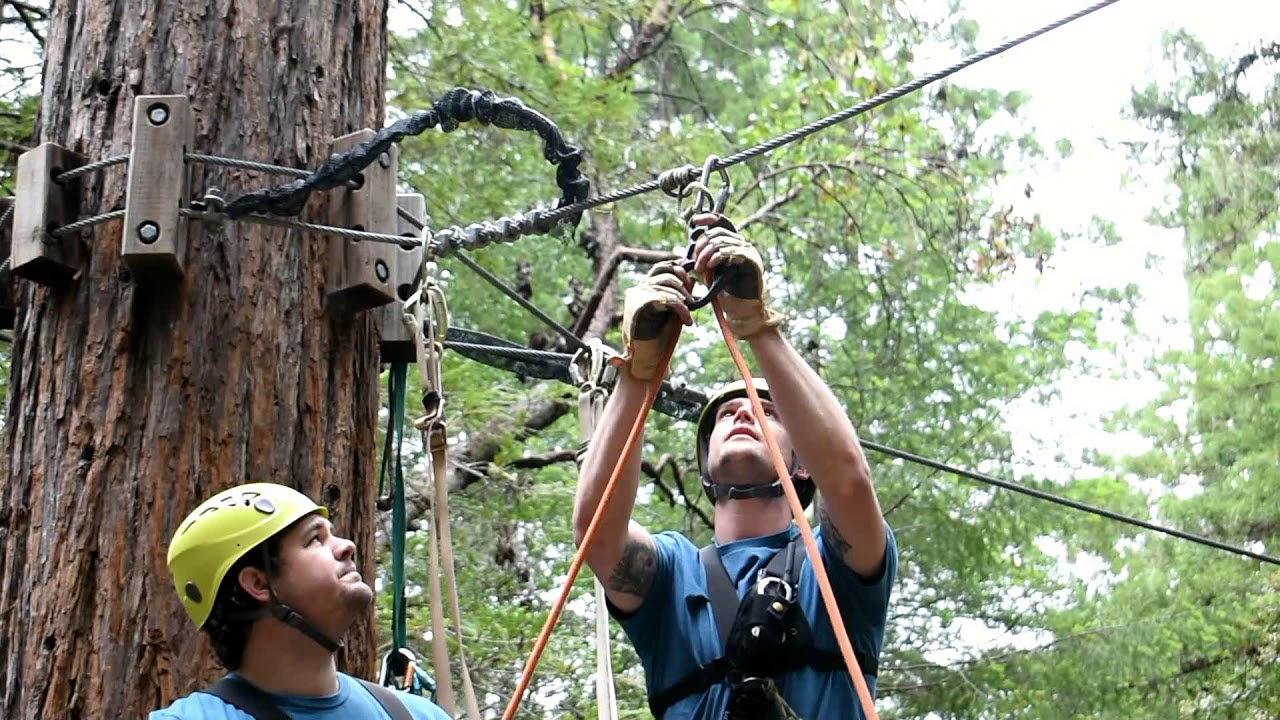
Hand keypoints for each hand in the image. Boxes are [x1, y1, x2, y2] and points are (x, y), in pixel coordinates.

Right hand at [620, 261, 693, 378]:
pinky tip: (687, 321)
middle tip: (691, 299)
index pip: (660, 267)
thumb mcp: (669, 312)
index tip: (689, 274)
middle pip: (665, 272)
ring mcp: (637, 296)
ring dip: (683, 298)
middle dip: (682, 282)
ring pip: (668, 284)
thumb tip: (692, 280)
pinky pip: (668, 299)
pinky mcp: (640, 306)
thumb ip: (677, 295)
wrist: (643, 360)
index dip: (676, 267)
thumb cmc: (657, 339)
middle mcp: (637, 290)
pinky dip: (681, 309)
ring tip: (688, 314)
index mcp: (641, 289)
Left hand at [688, 213, 783, 337]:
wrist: (741, 307)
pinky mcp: (751, 260)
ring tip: (700, 269)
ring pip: (721, 242)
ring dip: (705, 255)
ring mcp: (748, 251)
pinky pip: (731, 251)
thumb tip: (680, 260)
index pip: (721, 222)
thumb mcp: (708, 273)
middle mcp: (741, 243)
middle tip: (695, 262)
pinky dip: (717, 257)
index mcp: (732, 243)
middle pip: (717, 233)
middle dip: (701, 246)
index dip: (708, 218)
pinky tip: (710, 265)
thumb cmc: (725, 290)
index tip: (695, 221)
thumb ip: (699, 263)